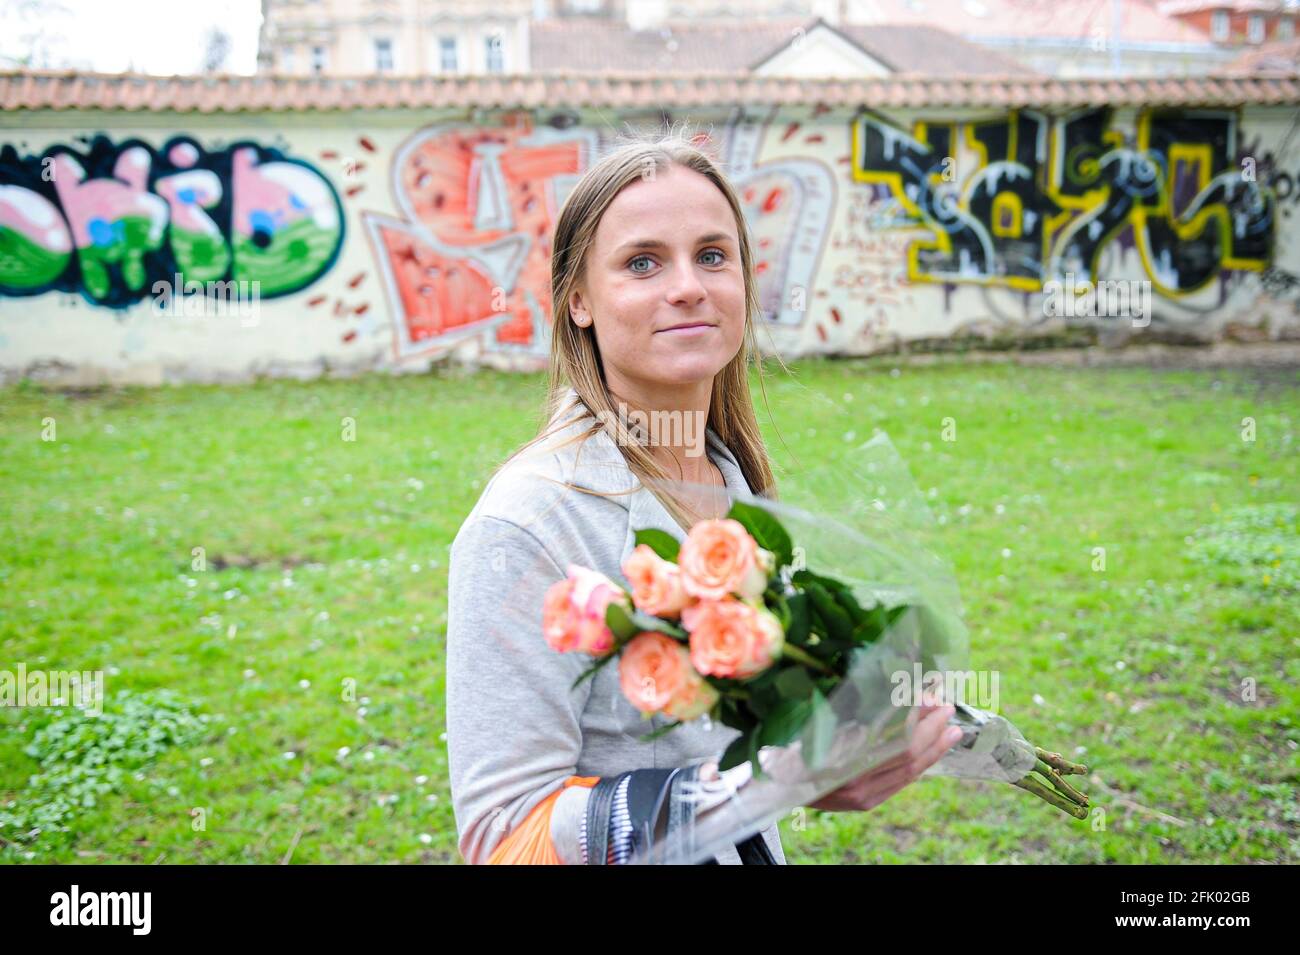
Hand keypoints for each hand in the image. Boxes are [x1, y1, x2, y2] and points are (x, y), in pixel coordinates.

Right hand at [805, 692, 960, 811]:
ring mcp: (863, 796)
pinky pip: (902, 783)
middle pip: (908, 755)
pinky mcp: (867, 804)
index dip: (918, 718)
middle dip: (932, 730)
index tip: (931, 697)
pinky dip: (920, 764)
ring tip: (952, 730)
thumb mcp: (823, 726)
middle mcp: (856, 782)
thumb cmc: (799, 747)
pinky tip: (932, 750)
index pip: (896, 740)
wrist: (780, 786)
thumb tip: (901, 696)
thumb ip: (859, 717)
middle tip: (947, 708)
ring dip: (935, 748)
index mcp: (844, 758)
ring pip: (911, 772)